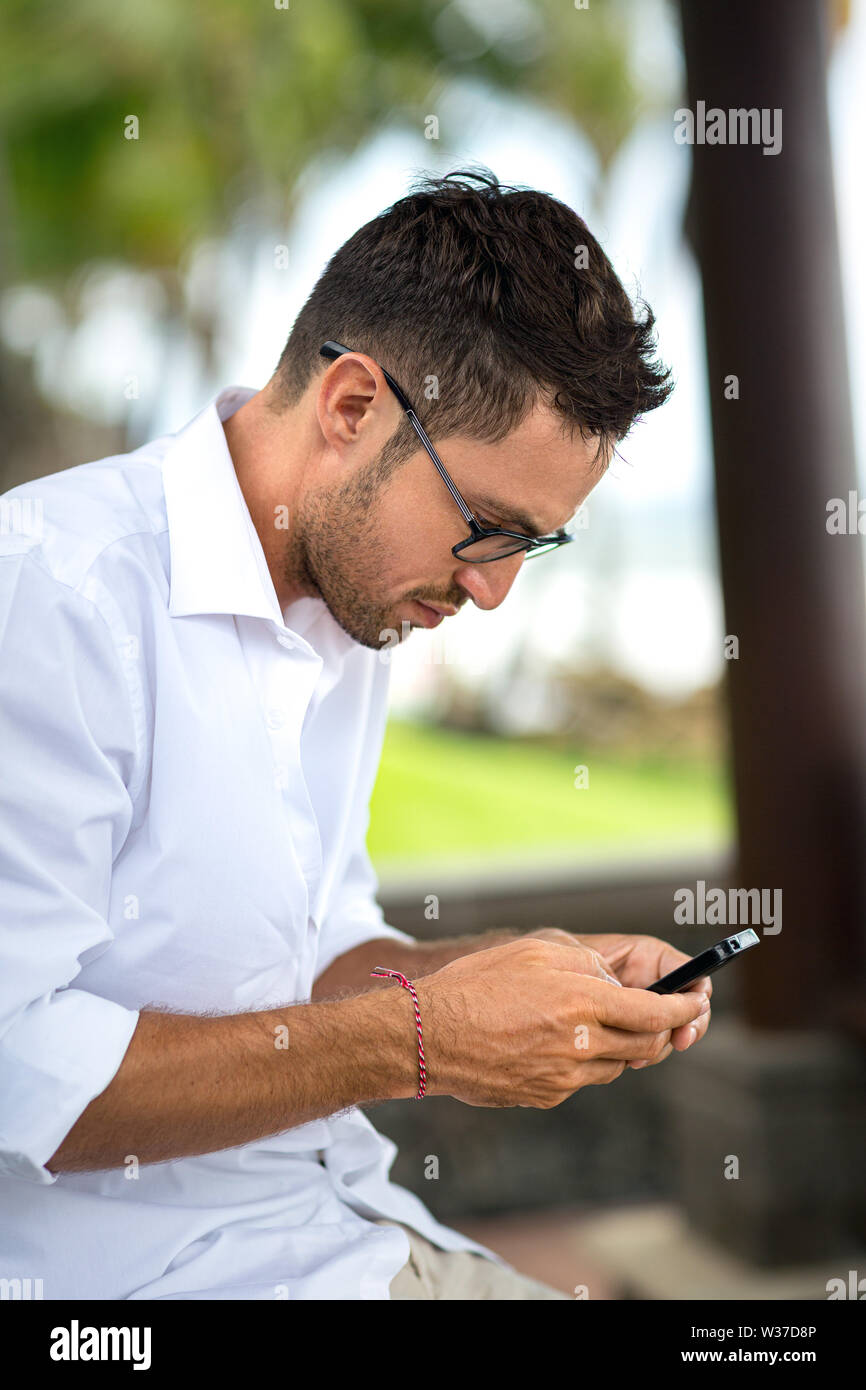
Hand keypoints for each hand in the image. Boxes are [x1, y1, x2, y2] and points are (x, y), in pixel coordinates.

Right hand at [413, 936, 707, 1107]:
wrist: (426, 1036)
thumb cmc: (476, 984)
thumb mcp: (535, 953)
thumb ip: (587, 965)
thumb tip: (617, 984)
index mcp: (581, 1002)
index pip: (654, 1012)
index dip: (683, 1008)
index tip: (696, 1001)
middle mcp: (579, 1045)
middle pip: (644, 1045)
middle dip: (657, 1030)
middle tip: (652, 1013)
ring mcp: (563, 1078)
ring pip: (615, 1065)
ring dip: (617, 1045)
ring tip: (588, 1022)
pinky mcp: (545, 1097)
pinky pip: (581, 1080)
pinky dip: (583, 1061)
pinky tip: (553, 1041)